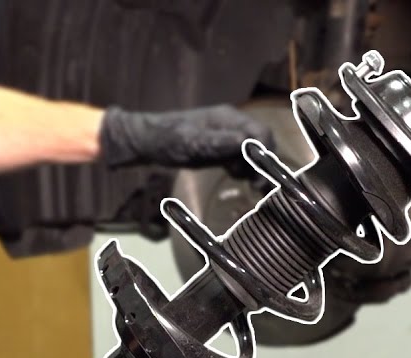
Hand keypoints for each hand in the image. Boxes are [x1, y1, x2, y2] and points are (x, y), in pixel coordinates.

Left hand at [99, 104, 274, 169]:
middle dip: (264, 165)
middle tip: (258, 187)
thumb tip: (247, 143)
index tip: (261, 177)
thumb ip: (219, 142)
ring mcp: (226, 137)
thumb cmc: (165, 139)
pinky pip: (240, 158)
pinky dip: (244, 169)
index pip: (261, 134)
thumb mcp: (191, 143)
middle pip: (261, 143)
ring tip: (251, 186)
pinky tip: (236, 178)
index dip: (266, 155)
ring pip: (253, 153)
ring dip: (255, 169)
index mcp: (228, 118)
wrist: (145, 141)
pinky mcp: (219, 149)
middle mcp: (231, 125)